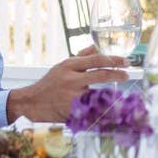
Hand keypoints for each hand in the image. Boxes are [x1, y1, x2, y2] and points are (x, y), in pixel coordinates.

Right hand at [7, 47, 128, 122]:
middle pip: (100, 74)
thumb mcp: (63, 66)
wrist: (30, 102)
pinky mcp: (70, 111)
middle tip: (127, 75)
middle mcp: (71, 79)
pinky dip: (100, 110)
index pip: (96, 60)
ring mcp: (71, 96)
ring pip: (98, 94)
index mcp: (69, 65)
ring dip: (111, 95)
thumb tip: (97, 47)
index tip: (126, 61)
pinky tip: (108, 111)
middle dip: (117, 74)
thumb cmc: (49, 83)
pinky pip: (90, 110)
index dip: (113, 60)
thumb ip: (81, 57)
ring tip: (119, 96)